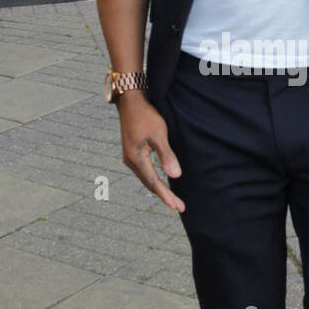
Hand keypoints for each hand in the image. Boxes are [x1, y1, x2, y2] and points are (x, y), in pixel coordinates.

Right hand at [116, 96, 184, 211]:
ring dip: (159, 188)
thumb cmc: (146, 116)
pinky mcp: (132, 152)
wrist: (130, 102)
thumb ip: (167, 156)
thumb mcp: (159, 135)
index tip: (177, 206)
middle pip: (149, 183)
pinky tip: (161, 182)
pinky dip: (154, 179)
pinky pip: (144, 171)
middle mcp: (130, 161)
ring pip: (146, 178)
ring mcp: (130, 157)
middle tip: (179, 206)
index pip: (154, 182)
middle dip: (164, 195)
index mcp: (136, 159)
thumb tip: (175, 176)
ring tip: (172, 199)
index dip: (166, 195)